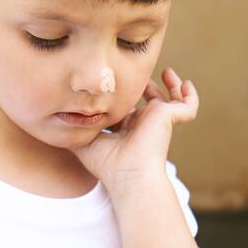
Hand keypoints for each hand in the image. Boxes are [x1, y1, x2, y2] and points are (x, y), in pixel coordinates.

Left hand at [74, 67, 198, 192]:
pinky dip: (190, 96)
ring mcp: (158, 121)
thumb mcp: (84, 141)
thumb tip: (58, 115)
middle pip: (149, 102)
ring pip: (171, 102)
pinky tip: (185, 84)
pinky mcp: (169, 117)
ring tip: (167, 73)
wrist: (129, 174)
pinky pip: (188, 106)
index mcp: (126, 130)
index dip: (123, 97)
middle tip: (138, 75)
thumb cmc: (107, 164)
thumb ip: (76, 127)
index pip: (128, 110)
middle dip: (146, 88)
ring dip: (171, 87)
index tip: (114, 84)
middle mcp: (143, 124)